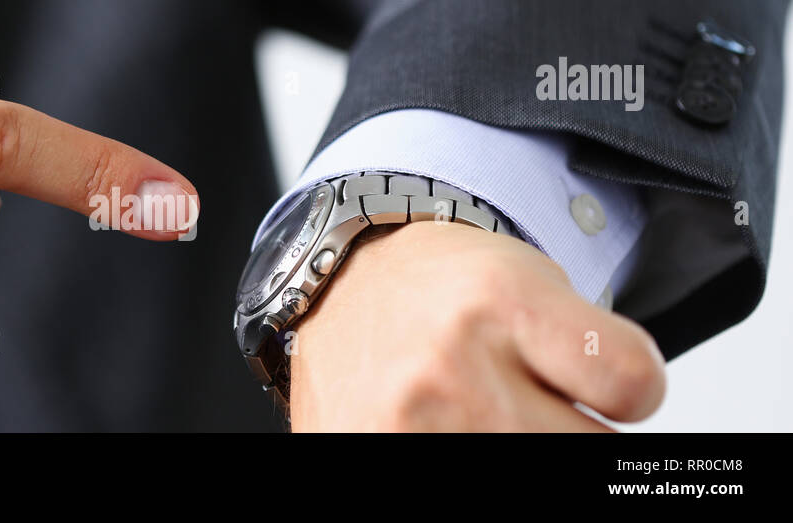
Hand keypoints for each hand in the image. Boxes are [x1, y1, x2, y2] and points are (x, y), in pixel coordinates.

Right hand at [289, 222, 664, 431]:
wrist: (343, 285)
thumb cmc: (444, 288)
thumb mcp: (531, 281)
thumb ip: (592, 352)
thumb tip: (630, 415)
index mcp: (505, 301)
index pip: (632, 384)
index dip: (634, 388)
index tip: (611, 385)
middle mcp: (455, 365)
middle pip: (586, 446)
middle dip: (572, 425)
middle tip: (539, 398)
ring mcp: (413, 421)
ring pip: (533, 467)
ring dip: (523, 441)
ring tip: (489, 411)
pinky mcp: (375, 450)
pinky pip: (466, 479)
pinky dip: (468, 448)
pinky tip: (450, 425)